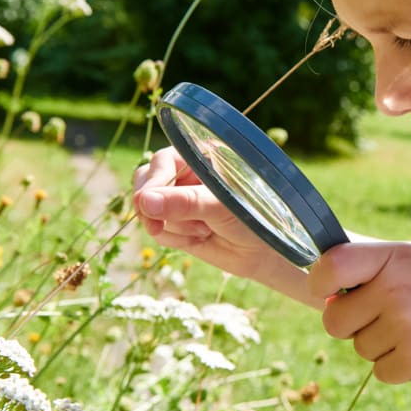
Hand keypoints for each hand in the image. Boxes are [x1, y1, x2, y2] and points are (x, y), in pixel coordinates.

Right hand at [132, 147, 295, 286]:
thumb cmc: (255, 218)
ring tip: (206, 230)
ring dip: (174, 227)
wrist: (265, 252)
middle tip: (157, 226)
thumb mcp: (223, 206)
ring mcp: (179, 199)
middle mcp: (186, 174)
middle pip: (146, 182)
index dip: (153, 182)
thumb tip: (145, 201)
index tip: (147, 204)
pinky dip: (174, 239)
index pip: (163, 161)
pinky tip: (200, 239)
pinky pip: (158, 230)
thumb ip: (186, 202)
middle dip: (153, 207)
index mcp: (202, 157)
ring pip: (149, 210)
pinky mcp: (176, 223)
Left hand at [311, 242, 410, 384]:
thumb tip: (327, 300)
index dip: (320, 283)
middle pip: (335, 321)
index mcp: (393, 257)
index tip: (328, 292)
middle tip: (386, 321)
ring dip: (381, 348)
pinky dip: (399, 368)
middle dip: (352, 327)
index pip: (332, 266)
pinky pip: (380, 372)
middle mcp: (394, 288)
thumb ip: (374, 274)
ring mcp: (404, 325)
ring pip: (360, 348)